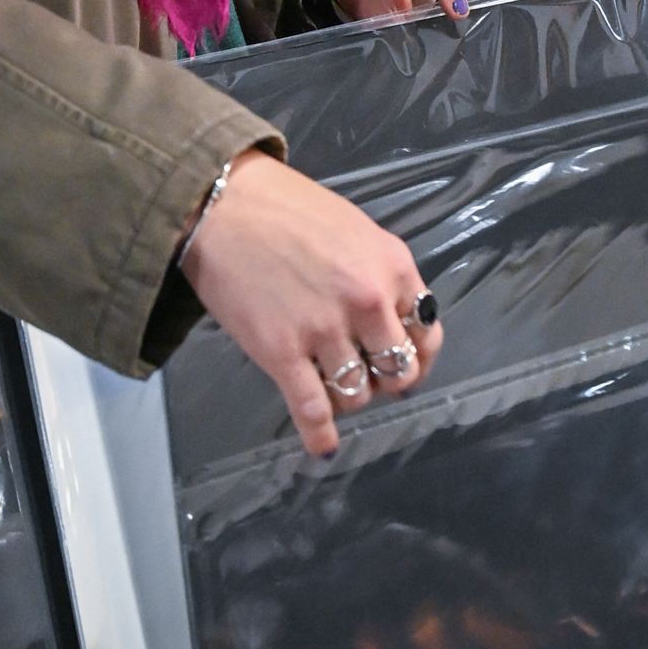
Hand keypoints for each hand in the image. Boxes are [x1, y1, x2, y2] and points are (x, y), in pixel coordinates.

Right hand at [180, 149, 442, 455]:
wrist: (220, 202)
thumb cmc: (285, 207)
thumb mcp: (357, 229)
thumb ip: (381, 275)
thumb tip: (393, 322)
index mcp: (393, 267)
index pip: (427, 334)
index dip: (417, 357)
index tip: (404, 363)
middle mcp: (368, 302)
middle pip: (397, 371)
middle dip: (384, 381)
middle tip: (364, 376)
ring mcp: (325, 330)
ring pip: (358, 395)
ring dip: (348, 399)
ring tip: (330, 388)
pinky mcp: (282, 352)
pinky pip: (312, 409)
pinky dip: (319, 434)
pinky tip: (321, 445)